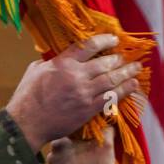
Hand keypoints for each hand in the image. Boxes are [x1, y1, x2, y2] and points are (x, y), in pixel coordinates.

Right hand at [6, 35, 141, 151]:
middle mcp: (77, 76)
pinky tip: (132, 86)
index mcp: (63, 63)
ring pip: (111, 80)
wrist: (27, 123)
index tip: (114, 39)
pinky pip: (110, 99)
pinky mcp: (88, 110)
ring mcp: (84, 94)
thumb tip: (59, 56)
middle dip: (118, 59)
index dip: (105, 41)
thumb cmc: (27, 96)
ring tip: (136, 68)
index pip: (89, 46)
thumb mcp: (35, 70)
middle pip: (105, 63)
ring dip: (126, 73)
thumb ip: (51, 61)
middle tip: (126, 57)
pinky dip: (124, 91)